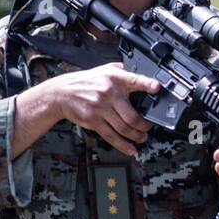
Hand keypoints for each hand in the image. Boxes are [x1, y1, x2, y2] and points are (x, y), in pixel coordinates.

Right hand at [42, 62, 160, 157]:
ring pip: (124, 129)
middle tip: (147, 128)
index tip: (157, 88)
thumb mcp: (104, 69)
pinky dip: (123, 145)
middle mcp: (108, 93)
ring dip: (137, 136)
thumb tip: (142, 72)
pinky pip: (111, 136)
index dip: (147, 84)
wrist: (61, 93)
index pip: (134, 79)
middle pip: (132, 115)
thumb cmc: (85, 82)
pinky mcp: (93, 121)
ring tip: (141, 137)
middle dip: (144, 126)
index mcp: (114, 78)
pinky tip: (130, 148)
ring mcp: (100, 109)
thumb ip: (122, 71)